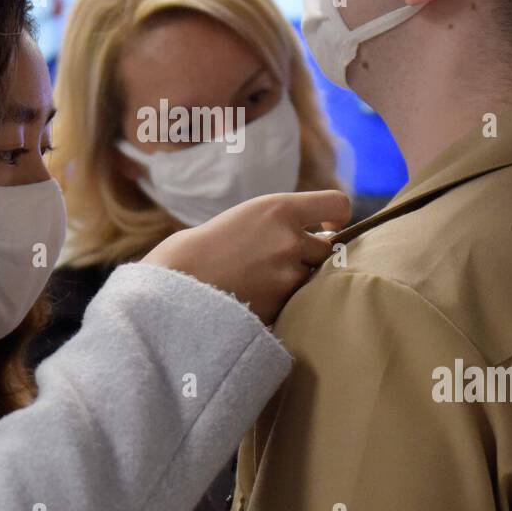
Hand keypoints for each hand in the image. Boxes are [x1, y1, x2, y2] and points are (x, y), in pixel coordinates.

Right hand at [142, 190, 351, 324]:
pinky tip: (253, 296)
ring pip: (311, 278)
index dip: (338, 215)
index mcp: (279, 209)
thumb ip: (285, 220)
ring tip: (259, 279)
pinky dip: (281, 301)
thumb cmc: (208, 246)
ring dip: (295, 280)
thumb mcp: (248, 216)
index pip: (338, 204)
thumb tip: (325, 236)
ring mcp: (286, 277)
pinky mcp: (279, 307)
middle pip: (326, 248)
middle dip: (309, 255)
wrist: (173, 281)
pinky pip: (295, 303)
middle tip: (276, 259)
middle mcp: (289, 240)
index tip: (328, 224)